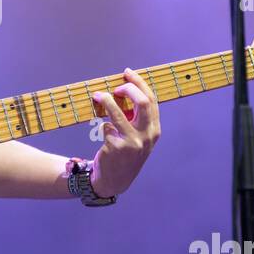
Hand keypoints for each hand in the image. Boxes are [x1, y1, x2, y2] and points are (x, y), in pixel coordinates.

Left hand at [90, 68, 160, 196]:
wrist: (115, 180)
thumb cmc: (126, 153)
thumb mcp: (139, 137)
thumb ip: (136, 118)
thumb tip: (124, 90)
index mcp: (155, 130)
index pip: (151, 100)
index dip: (139, 83)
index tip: (128, 73)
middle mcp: (147, 136)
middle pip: (142, 102)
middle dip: (129, 88)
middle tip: (116, 87)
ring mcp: (132, 142)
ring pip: (118, 112)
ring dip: (106, 100)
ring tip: (98, 96)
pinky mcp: (116, 147)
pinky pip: (105, 127)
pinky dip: (102, 125)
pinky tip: (103, 132)